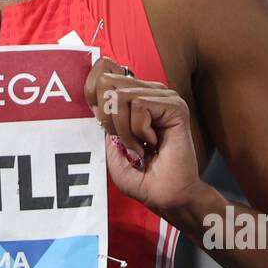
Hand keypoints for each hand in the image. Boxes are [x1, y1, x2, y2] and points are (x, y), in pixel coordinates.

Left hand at [84, 56, 202, 214]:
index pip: (104, 70)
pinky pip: (139, 105)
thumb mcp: (111, 148)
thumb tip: (96, 102)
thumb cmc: (143, 177)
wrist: (168, 196)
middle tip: (123, 141)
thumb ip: (103, 123)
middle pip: (106, 81)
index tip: (102, 125)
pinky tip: (152, 143)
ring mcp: (164, 97)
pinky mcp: (175, 106)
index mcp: (134, 96)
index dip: (91, 93)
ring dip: (123, 129)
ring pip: (120, 95)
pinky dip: (137, 131)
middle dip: (107, 118)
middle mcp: (150, 92)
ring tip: (138, 147)